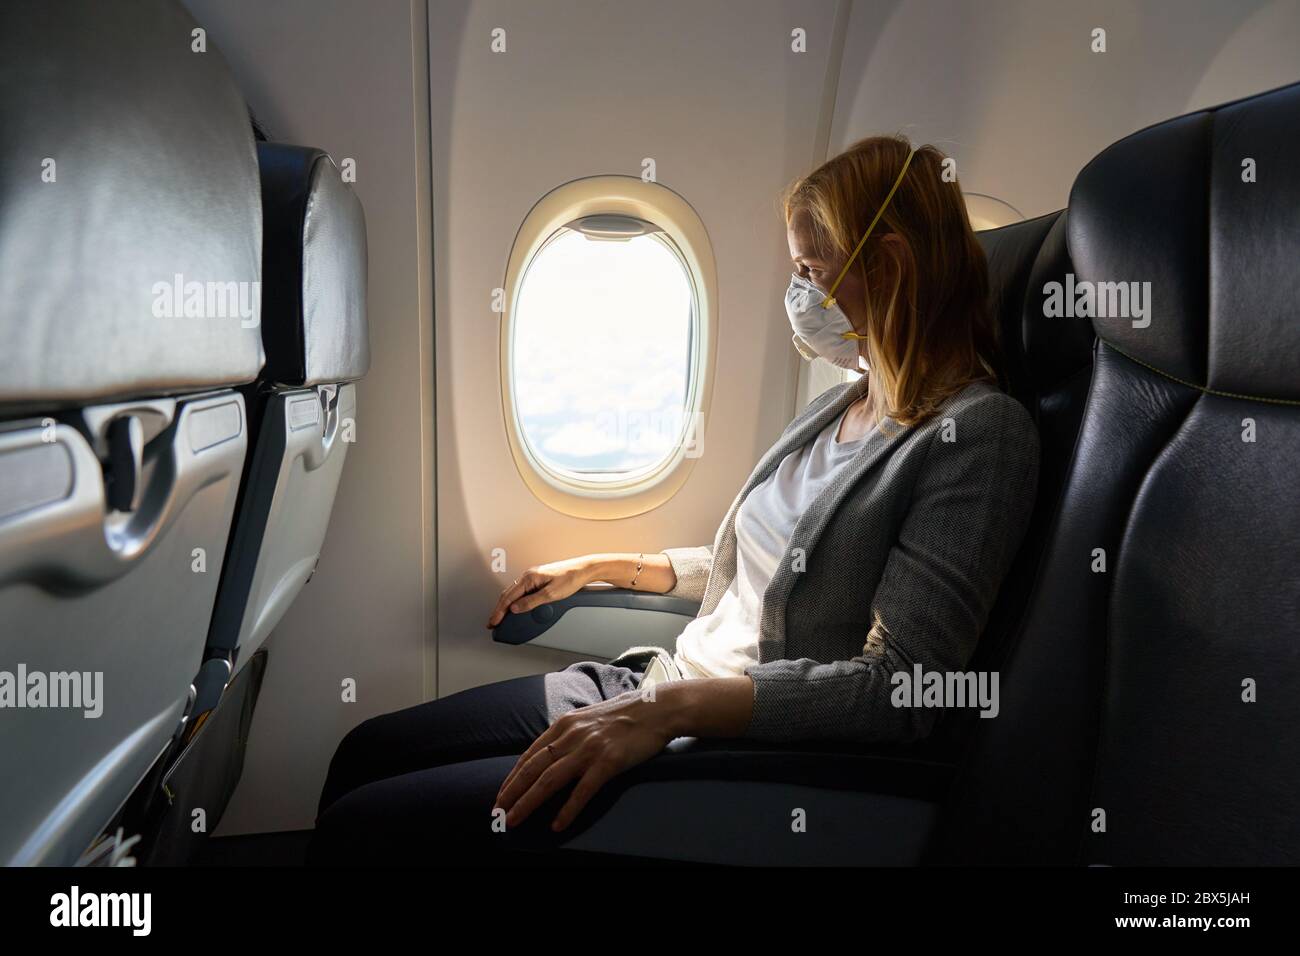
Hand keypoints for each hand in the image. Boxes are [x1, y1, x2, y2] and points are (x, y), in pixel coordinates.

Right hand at [486, 556, 596, 627]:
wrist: (583, 570)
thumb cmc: (571, 578)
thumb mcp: (551, 594)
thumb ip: (531, 602)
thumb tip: (515, 609)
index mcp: (529, 578)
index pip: (508, 597)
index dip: (499, 611)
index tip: (494, 622)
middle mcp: (528, 575)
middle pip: (508, 594)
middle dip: (499, 609)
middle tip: (493, 622)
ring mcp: (533, 576)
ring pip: (513, 592)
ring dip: (505, 605)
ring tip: (500, 616)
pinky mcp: (538, 579)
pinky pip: (521, 591)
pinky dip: (514, 600)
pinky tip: (514, 606)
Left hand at [493, 691, 674, 831]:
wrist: (657, 709)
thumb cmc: (626, 715)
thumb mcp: (588, 719)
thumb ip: (569, 735)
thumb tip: (552, 755)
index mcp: (564, 724)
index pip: (529, 755)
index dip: (512, 777)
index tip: (501, 795)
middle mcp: (572, 735)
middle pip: (533, 769)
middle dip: (512, 793)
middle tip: (498, 812)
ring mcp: (589, 748)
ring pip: (550, 780)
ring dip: (529, 803)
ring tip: (515, 820)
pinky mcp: (608, 762)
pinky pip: (583, 790)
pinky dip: (567, 809)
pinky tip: (557, 824)